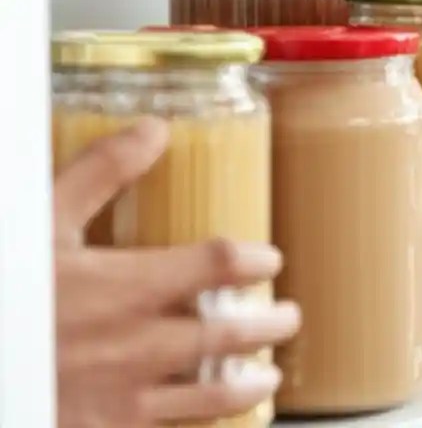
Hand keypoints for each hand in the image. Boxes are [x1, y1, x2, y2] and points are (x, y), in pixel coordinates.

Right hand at [56, 118, 299, 427]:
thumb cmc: (6, 294)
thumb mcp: (41, 222)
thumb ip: (99, 173)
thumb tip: (152, 130)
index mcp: (129, 286)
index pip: (221, 264)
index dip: (255, 260)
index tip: (268, 260)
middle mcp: (139, 344)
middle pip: (233, 334)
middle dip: (270, 324)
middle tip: (287, 317)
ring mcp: (127, 396)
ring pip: (214, 395)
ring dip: (250, 383)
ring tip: (266, 376)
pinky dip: (205, 422)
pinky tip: (213, 418)